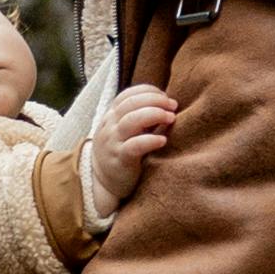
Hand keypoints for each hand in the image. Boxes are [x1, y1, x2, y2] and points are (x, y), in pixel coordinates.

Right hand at [89, 83, 181, 207]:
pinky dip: (150, 140)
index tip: (166, 98)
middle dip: (156, 100)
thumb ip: (139, 116)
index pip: (128, 94)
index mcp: (111, 115)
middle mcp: (110, 125)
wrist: (101, 181)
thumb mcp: (124, 130)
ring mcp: (113, 142)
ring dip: (155, 114)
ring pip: (132, 120)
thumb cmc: (120, 151)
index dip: (149, 92)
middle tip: (173, 107)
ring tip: (171, 118)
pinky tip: (163, 140)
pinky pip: (134, 146)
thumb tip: (168, 104)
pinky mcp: (120, 159)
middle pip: (132, 103)